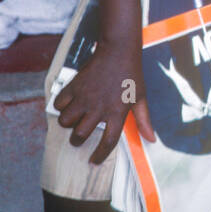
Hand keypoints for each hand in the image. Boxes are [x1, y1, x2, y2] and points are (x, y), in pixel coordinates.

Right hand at [55, 40, 155, 164]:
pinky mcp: (74, 86)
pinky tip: (68, 104)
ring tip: (74, 119)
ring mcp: (85, 97)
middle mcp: (99, 108)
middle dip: (77, 140)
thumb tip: (151, 139)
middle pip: (80, 135)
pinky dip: (61, 107)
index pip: (108, 142)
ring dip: (68, 124)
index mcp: (117, 113)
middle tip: (79, 137)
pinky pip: (59, 104)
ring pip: (66, 121)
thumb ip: (144, 120)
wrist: (118, 50)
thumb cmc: (131, 75)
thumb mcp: (141, 98)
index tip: (93, 161)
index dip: (100, 155)